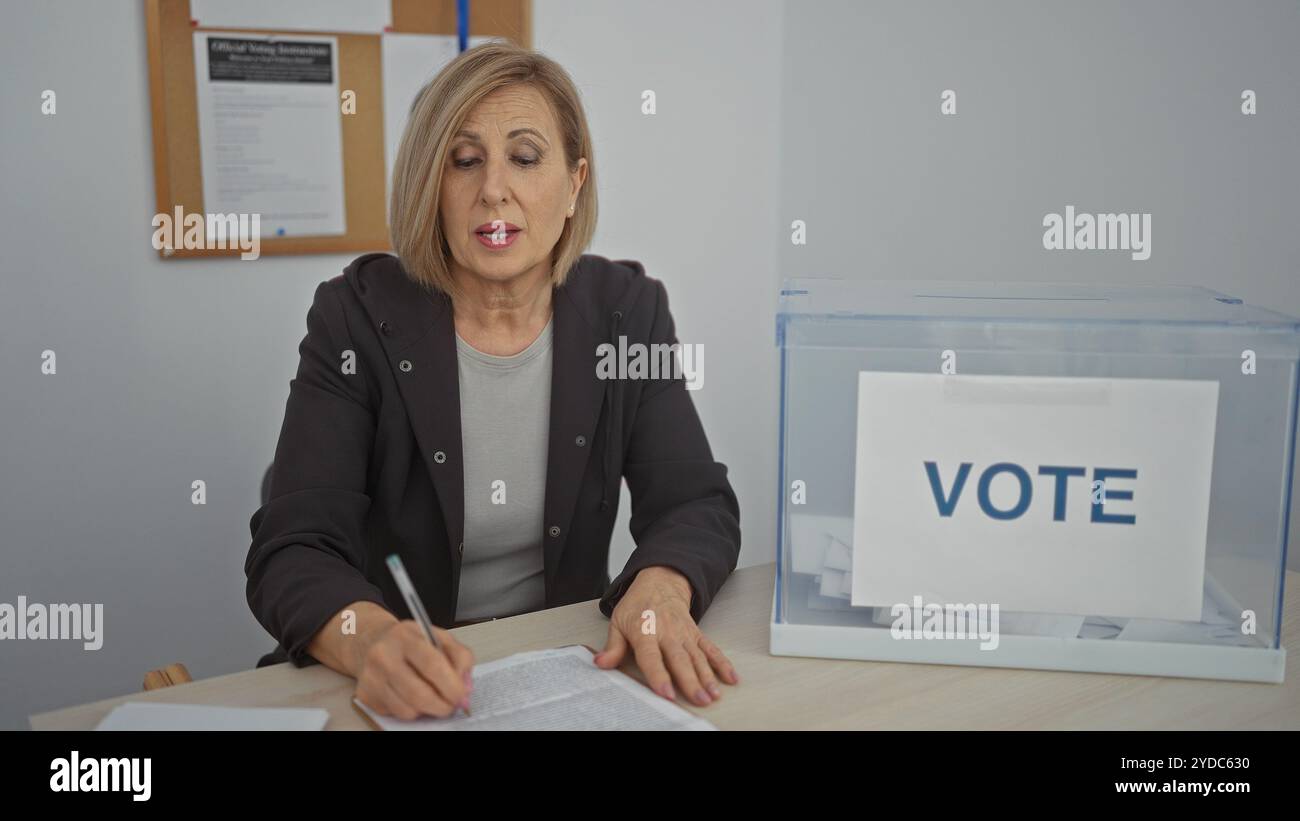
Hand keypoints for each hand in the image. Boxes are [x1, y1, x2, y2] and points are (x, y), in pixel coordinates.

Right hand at [351, 620, 475, 719]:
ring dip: (427, 710)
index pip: (432, 665)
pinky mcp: (365, 695)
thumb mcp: (439, 637)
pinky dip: (411, 711)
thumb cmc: (410, 641)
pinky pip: (396, 714)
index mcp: (405, 636)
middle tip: (452, 706)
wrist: (372, 641)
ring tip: (433, 699)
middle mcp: (383, 655)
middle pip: (419, 693)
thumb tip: (466, 687)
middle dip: (442, 706)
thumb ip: (460, 657)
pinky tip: (412, 697)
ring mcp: (371, 677)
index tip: (462, 695)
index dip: (451, 685)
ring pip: (408, 709)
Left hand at [594, 565, 738, 705]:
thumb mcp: (618, 622)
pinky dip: (722, 663)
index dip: (658, 675)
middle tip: (699, 700)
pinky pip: (710, 649)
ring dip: (708, 677)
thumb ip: (612, 646)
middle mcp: (667, 632)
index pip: (651, 656)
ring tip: (714, 695)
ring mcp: (684, 633)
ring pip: (697, 657)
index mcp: (645, 631)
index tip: (666, 693)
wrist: (660, 581)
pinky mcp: (696, 633)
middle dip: (690, 681)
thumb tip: (600, 663)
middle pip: (680, 660)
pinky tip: (730, 678)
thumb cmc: (637, 605)